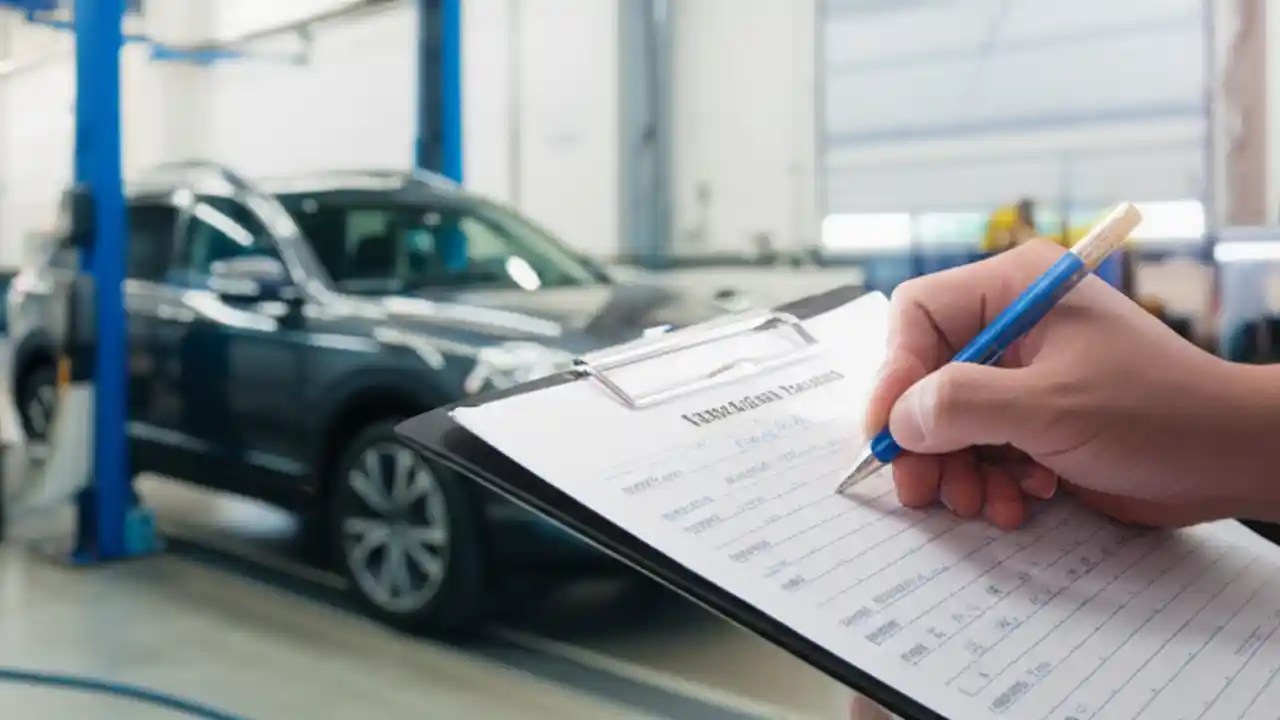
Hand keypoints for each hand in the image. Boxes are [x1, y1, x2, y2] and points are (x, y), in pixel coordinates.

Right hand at [864, 240, 1279, 529]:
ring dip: (957, 469)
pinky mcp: (1033, 418)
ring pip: (948, 420)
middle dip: (925, 439)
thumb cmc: (1157, 415)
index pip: (918, 317)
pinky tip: (1017, 502)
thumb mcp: (1049, 407)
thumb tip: (899, 418)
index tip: (887, 432)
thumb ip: (963, 406)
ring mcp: (1022, 374)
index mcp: (1014, 290)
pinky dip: (987, 480)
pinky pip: (980, 448)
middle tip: (922, 489)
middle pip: (925, 375)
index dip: (893, 374)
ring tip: (981, 503)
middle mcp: (1011, 324)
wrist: (1229, 460)